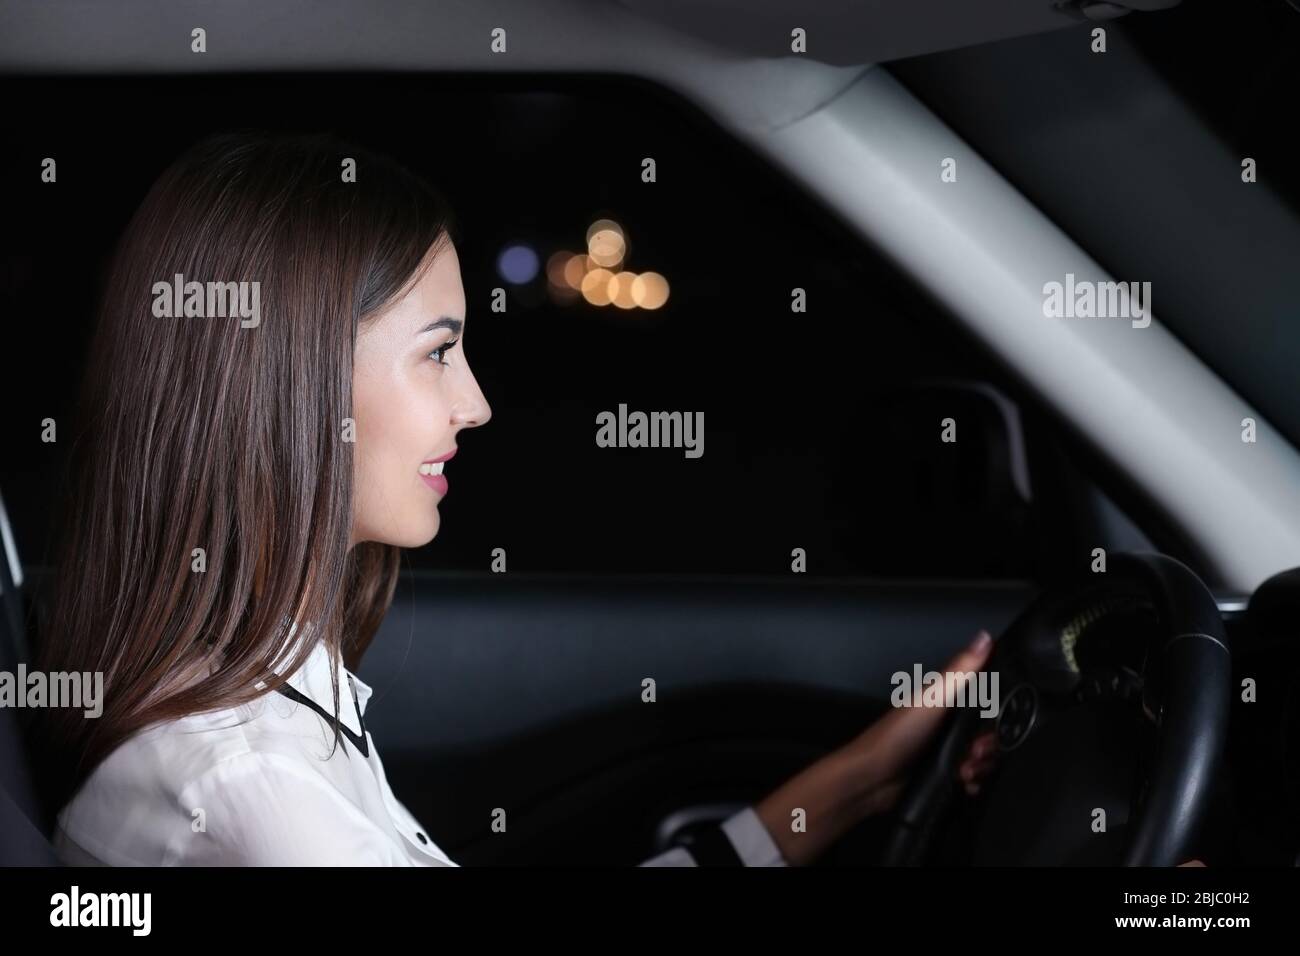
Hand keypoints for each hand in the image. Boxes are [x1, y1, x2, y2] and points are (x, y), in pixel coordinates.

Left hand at [754, 629, 998, 865]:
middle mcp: (945, 724)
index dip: (995, 713)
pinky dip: (973, 782)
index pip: (983, 700)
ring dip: (980, 766)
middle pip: (986, 732)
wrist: (872, 779)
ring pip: (982, 756)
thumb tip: (983, 638)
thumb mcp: (931, 698)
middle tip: (973, 752)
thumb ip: (959, 670)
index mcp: (943, 701)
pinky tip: (965, 783)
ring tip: (964, 770)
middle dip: (987, 746)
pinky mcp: (943, 772)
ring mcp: (944, 749)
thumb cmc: (895, 735)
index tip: (991, 725)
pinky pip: (972, 777)